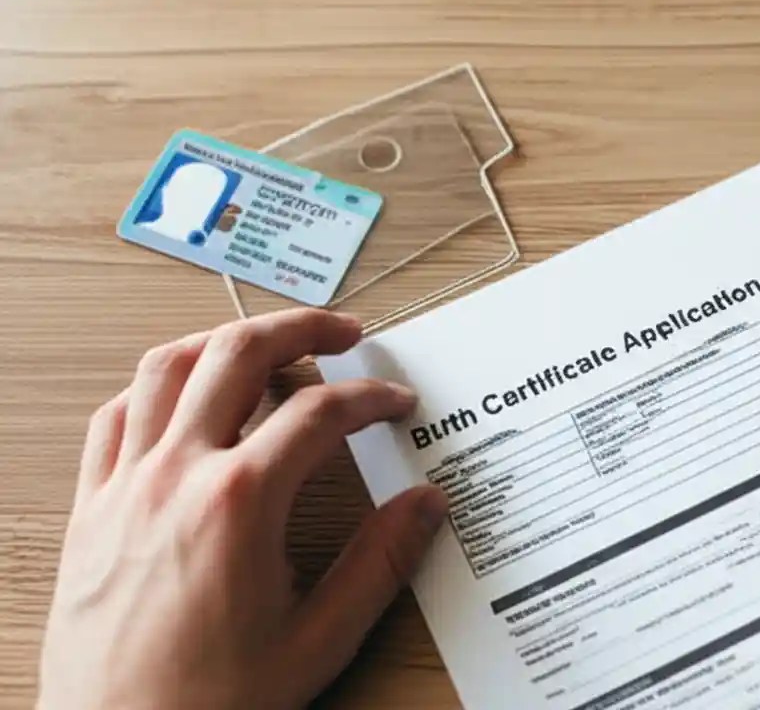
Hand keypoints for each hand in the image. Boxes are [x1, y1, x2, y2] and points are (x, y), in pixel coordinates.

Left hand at [40, 309, 447, 708]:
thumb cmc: (208, 702)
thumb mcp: (319, 640)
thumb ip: (381, 563)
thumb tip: (426, 506)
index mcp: (240, 502)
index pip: (321, 412)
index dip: (371, 398)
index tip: (395, 404)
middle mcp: (176, 475)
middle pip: (239, 354)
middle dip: (301, 328)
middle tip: (343, 332)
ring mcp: (124, 484)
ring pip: (167, 365)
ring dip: (223, 340)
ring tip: (265, 344)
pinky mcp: (91, 505)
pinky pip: (115, 414)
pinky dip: (155, 385)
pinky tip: (182, 395)